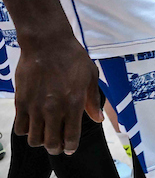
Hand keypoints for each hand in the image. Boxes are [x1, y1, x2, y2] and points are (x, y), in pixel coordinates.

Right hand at [13, 33, 103, 154]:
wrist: (47, 43)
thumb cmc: (73, 57)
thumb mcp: (90, 76)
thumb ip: (93, 100)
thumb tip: (97, 119)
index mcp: (74, 103)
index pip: (71, 137)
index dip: (70, 147)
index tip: (70, 148)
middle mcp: (54, 109)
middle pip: (51, 143)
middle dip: (56, 148)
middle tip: (57, 144)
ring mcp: (35, 107)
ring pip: (34, 139)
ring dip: (40, 140)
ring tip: (45, 132)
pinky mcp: (21, 102)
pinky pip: (20, 128)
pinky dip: (26, 130)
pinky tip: (32, 123)